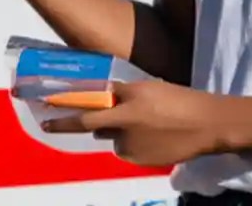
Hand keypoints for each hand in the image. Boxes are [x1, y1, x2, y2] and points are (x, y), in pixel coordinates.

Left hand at [42, 80, 224, 166]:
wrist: (206, 125)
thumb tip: (97, 96)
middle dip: (102, 120)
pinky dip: (136, 140)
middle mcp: (123, 136)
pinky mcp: (143, 162)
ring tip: (151, 118)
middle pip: (101, 128)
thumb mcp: (145, 88)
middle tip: (118, 111)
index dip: (62, 120)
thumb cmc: (177, 100)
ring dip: (122, 129)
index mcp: (123, 114)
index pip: (84, 118)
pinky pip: (130, 148)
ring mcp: (133, 152)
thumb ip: (118, 94)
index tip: (44, 122)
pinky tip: (156, 132)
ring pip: (117, 138)